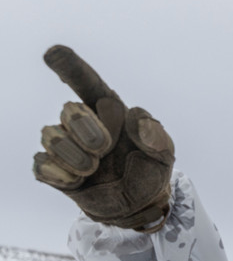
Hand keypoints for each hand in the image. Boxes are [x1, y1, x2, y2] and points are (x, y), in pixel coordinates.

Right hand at [33, 46, 174, 230]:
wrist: (141, 206)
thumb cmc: (150, 172)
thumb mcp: (164, 154)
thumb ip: (155, 135)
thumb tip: (135, 116)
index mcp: (108, 111)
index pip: (86, 81)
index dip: (69, 65)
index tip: (53, 53)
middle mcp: (82, 123)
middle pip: (69, 110)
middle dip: (86, 130)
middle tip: (104, 150)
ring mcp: (65, 145)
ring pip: (52, 136)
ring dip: (76, 156)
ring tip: (94, 169)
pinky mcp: (54, 170)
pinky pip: (41, 164)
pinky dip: (60, 174)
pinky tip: (76, 181)